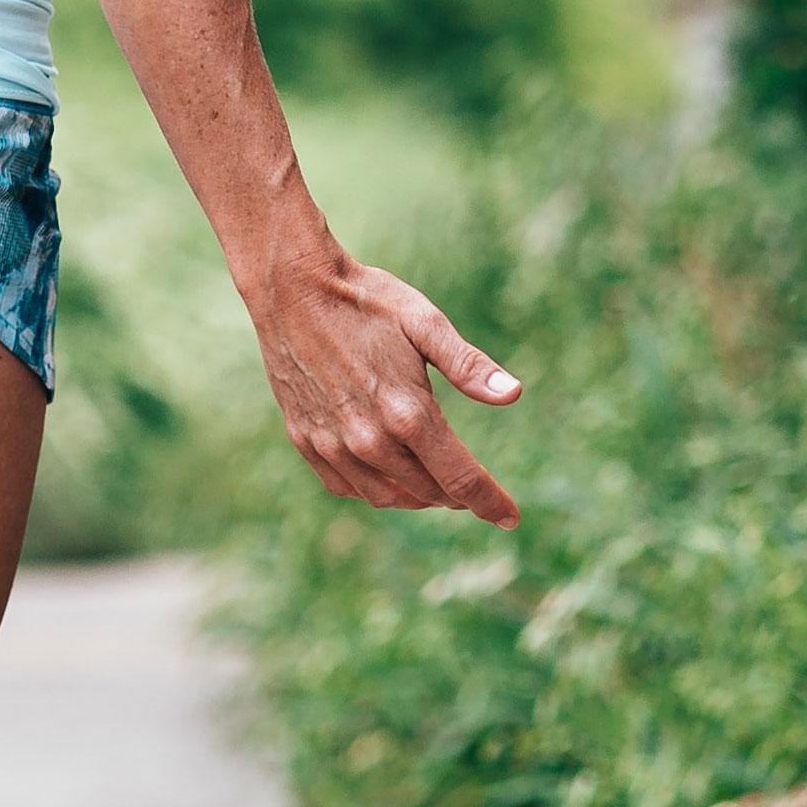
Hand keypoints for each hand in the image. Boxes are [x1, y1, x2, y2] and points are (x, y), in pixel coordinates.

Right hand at [246, 251, 522, 527]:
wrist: (292, 289)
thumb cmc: (366, 301)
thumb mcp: (425, 323)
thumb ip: (469, 366)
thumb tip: (514, 394)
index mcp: (407, 412)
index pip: (461, 479)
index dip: (491, 502)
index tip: (510, 517)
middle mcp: (369, 438)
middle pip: (427, 491)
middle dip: (456, 496)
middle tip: (470, 490)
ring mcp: (332, 442)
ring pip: (384, 496)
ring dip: (415, 498)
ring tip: (433, 488)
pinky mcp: (305, 438)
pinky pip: (344, 485)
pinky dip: (372, 489)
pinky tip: (385, 476)